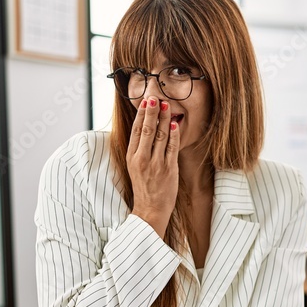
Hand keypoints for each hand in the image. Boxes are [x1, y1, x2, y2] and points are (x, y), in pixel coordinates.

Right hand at [127, 96, 180, 237]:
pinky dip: (173, 134)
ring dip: (164, 118)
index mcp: (132, 156)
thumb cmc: (144, 187)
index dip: (141, 114)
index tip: (146, 101)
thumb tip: (145, 128)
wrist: (150, 209)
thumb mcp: (135, 166)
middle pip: (147, 130)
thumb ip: (139, 149)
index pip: (136, 130)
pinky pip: (171, 148)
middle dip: (152, 112)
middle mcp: (142, 158)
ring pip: (160, 136)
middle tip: (155, 97)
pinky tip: (175, 123)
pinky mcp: (169, 169)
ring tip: (167, 105)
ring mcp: (156, 164)